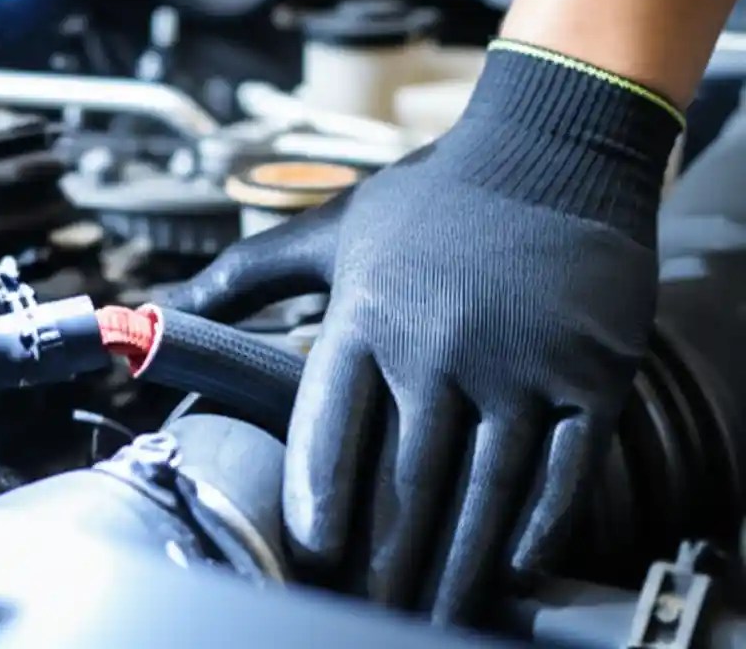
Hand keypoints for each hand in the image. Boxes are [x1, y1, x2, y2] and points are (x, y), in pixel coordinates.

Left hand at [163, 47, 679, 622]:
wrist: (553, 149)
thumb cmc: (431, 197)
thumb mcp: (328, 230)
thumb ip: (244, 276)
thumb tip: (161, 305)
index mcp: (367, 317)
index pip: (331, 427)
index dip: (320, 497)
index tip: (314, 551)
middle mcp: (438, 347)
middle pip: (407, 480)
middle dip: (388, 558)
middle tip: (372, 607)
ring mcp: (519, 363)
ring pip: (484, 489)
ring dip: (459, 563)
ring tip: (436, 610)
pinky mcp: (589, 373)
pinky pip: (565, 468)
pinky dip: (541, 525)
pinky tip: (514, 565)